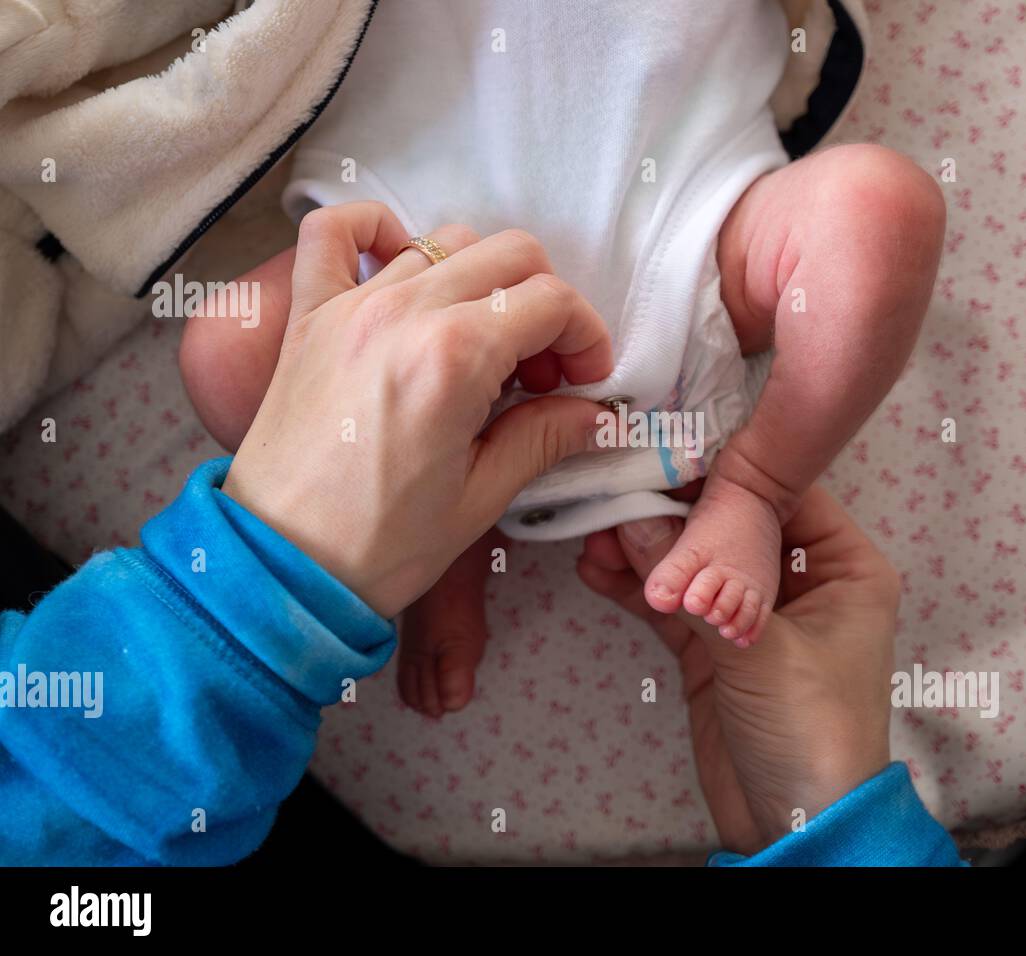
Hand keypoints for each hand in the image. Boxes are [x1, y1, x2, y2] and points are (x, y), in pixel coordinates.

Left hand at [223, 202, 613, 617]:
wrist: (278, 566)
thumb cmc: (377, 545)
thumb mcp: (480, 499)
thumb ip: (544, 438)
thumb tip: (594, 414)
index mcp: (454, 357)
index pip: (551, 301)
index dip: (586, 335)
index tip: (586, 379)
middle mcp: (403, 312)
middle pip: (510, 255)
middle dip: (546, 305)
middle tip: (543, 371)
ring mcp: (350, 306)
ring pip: (445, 240)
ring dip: (483, 282)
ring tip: (483, 344)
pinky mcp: (309, 315)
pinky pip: (334, 232)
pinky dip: (375, 230)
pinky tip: (402, 268)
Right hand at [577, 485, 897, 853]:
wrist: (799, 827)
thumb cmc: (815, 733)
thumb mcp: (762, 652)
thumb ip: (697, 586)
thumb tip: (636, 522)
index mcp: (844, 566)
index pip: (783, 494)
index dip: (725, 473)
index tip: (668, 450)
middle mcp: (801, 581)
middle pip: (730, 525)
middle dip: (672, 511)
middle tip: (615, 489)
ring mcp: (753, 616)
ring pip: (695, 564)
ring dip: (645, 550)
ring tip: (593, 532)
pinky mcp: (715, 649)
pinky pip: (673, 604)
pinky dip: (637, 588)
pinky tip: (597, 568)